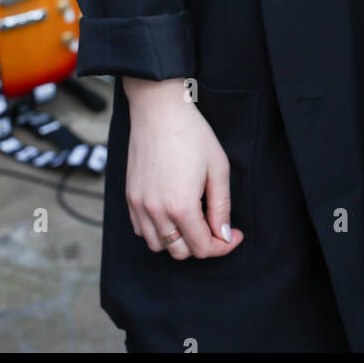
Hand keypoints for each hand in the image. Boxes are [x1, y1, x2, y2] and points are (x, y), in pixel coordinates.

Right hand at [122, 76, 245, 262]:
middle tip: (215, 226)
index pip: (203, 248)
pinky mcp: (130, 196)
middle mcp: (156, 211)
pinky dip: (157, 231)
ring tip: (193, 220)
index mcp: (181, 206)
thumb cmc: (192, 134)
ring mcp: (139, 205)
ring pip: (158, 245)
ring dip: (178, 241)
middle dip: (202, 245)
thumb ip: (221, 207)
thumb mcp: (218, 168)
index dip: (223, 246)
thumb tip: (223, 235)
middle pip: (181, 252)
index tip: (234, 234)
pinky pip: (141, 230)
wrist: (159, 110)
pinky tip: (171, 214)